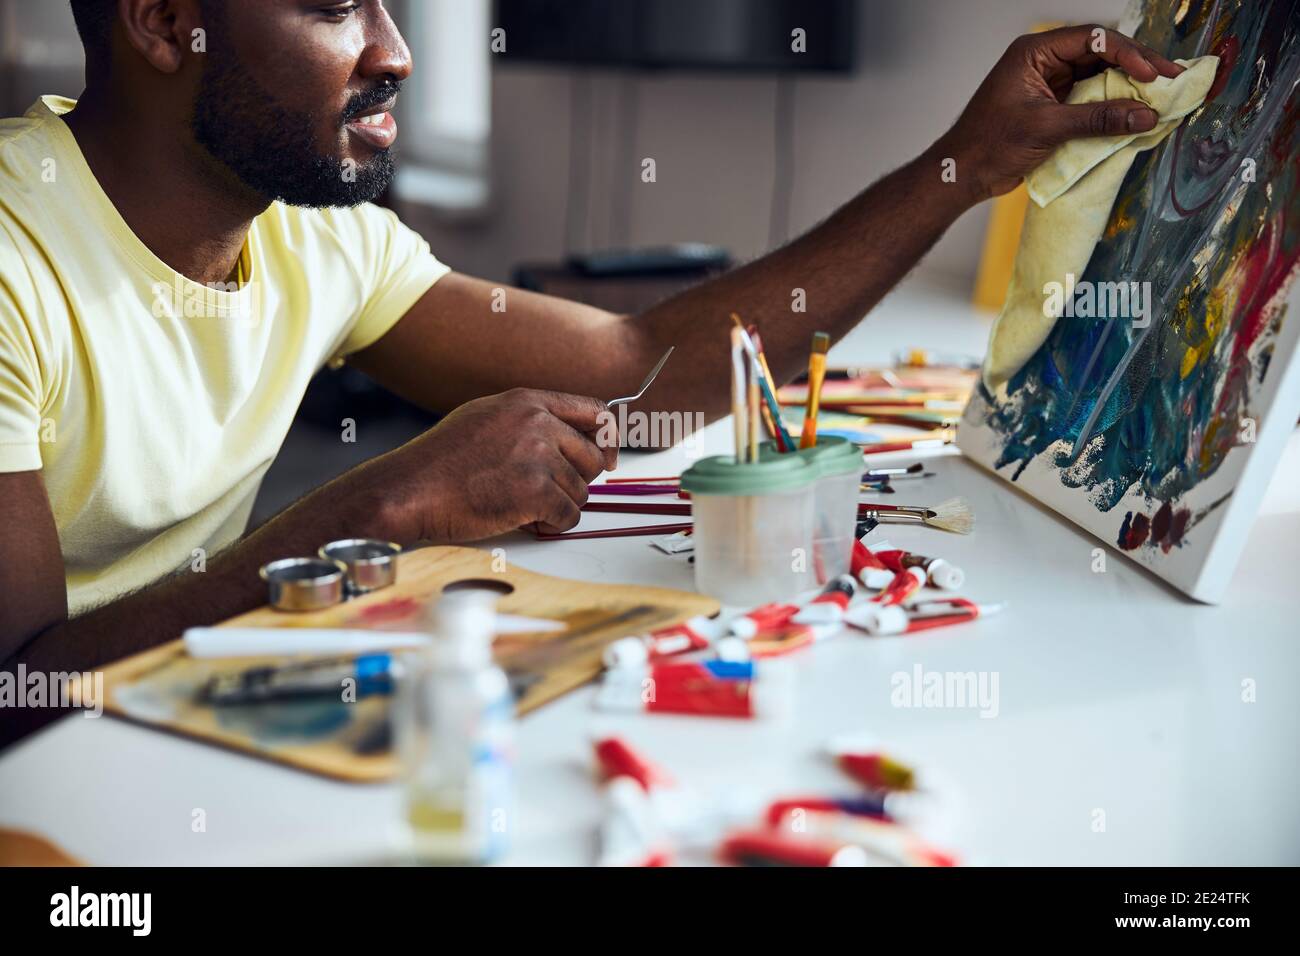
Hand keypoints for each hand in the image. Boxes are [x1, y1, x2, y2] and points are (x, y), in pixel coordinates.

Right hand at [358, 388, 617, 541]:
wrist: (411, 490)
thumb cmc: (442, 461)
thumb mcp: (486, 418)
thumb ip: (529, 420)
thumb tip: (568, 437)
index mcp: (527, 402)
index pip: (594, 411)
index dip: (607, 438)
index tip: (607, 458)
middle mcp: (538, 424)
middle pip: (593, 457)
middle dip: (578, 480)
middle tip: (551, 492)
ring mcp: (538, 458)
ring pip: (581, 491)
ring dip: (559, 505)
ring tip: (524, 505)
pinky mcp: (535, 493)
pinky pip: (569, 515)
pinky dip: (554, 525)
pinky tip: (528, 521)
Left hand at [935, 25, 1185, 201]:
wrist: (963, 174)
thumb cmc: (989, 144)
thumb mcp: (1047, 128)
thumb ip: (1097, 120)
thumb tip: (1145, 115)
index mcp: (1035, 52)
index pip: (1092, 39)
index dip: (1127, 53)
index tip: (1151, 74)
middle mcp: (1044, 61)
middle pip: (1102, 54)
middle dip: (1137, 67)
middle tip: (1173, 79)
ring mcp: (1050, 83)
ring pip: (1100, 76)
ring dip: (1130, 86)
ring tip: (1164, 95)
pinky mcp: (1054, 105)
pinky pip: (1092, 98)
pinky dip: (1114, 105)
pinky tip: (1138, 111)